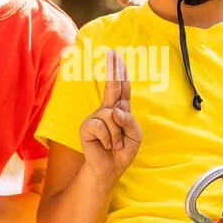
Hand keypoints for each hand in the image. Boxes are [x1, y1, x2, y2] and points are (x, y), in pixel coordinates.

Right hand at [79, 49, 140, 187]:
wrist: (109, 170)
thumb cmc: (122, 151)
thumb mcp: (134, 136)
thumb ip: (129, 121)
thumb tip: (115, 111)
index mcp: (119, 110)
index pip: (121, 87)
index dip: (119, 71)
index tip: (115, 55)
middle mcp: (107, 110)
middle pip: (112, 87)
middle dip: (113, 70)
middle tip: (111, 52)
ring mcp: (95, 117)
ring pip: (113, 115)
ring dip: (118, 135)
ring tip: (114, 145)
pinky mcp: (87, 126)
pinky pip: (103, 125)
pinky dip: (109, 139)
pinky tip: (105, 146)